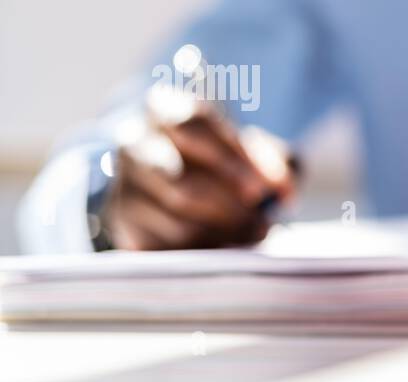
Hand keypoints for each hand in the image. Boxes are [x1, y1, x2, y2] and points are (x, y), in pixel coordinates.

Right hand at [106, 89, 294, 250]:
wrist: (175, 186)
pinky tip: (225, 241)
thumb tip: (282, 190)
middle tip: (262, 220)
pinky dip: (203, 247)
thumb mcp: (249, 150)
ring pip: (174, 216)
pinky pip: (166, 244)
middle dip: (229, 204)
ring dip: (222, 229)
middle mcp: (134, 141)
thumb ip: (272, 161)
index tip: (263, 189)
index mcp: (164, 108)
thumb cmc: (220, 161)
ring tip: (252, 231)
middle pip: (180, 178)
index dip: (234, 158)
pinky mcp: (125, 224)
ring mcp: (124, 184)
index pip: (194, 123)